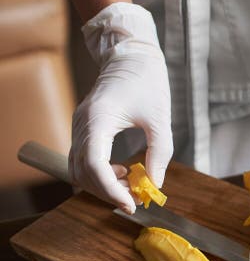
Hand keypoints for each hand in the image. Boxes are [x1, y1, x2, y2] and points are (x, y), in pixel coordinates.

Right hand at [70, 3, 172, 212]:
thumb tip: (155, 185)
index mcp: (98, 119)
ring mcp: (79, 126)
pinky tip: (122, 172)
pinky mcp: (84, 128)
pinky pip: (83, 159)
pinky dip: (99, 173)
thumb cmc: (148, 82)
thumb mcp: (160, 119)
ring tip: (131, 186)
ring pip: (78, 169)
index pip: (94, 166)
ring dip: (102, 184)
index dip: (110, 190)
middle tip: (135, 200)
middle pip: (82, 172)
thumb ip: (160, 153)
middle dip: (107, 191)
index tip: (131, 205)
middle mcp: (82, 124)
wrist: (132, 56)